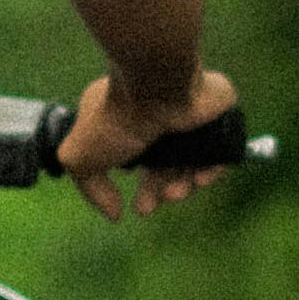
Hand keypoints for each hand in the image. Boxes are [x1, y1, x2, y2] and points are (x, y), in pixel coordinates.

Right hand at [57, 66, 239, 220]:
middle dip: (154, 192)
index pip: (131, 153)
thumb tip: (114, 213)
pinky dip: (209, 171)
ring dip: (181, 186)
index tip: (125, 200)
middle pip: (161, 163)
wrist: (160, 85)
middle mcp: (156, 114)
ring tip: (175, 193)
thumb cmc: (118, 117)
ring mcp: (188, 115)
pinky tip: (199, 181)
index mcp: (124, 115)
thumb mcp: (81, 157)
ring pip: (188, 162)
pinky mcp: (217, 116)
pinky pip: (217, 153)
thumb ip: (91, 188)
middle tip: (148, 208)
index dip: (132, 179)